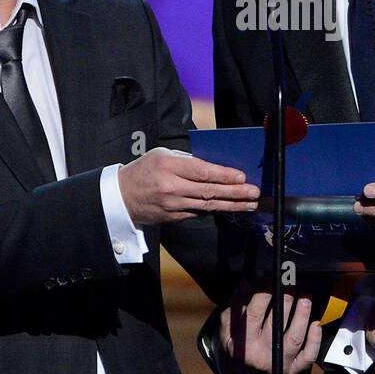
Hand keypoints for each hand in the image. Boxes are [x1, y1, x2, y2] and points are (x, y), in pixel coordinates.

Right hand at [116, 147, 259, 226]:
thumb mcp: (160, 155)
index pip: (201, 172)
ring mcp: (173, 206)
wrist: (120, 198)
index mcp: (168, 167)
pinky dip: (216, 210)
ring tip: (250, 203)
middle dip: (235, 193)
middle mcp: (172, 188)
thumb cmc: (143, 170)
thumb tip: (211, 167)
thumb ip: (185, 160)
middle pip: (209, 191)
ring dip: (232, 205)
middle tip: (254, 192)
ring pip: (208, 206)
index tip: (241, 177)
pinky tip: (231, 208)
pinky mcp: (174, 217)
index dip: (223, 175)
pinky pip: (199, 213)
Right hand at [218, 282, 321, 373]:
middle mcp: (261, 354)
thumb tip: (250, 279)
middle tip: (292, 283)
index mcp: (243, 342)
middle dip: (286, 300)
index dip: (263, 294)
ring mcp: (279, 362)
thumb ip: (237, 303)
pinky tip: (316, 325)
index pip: (254, 314)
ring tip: (306, 297)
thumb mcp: (228, 325)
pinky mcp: (292, 369)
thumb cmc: (237, 344)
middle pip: (276, 323)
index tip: (271, 278)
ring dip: (302, 315)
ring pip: (294, 338)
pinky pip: (307, 357)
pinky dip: (314, 341)